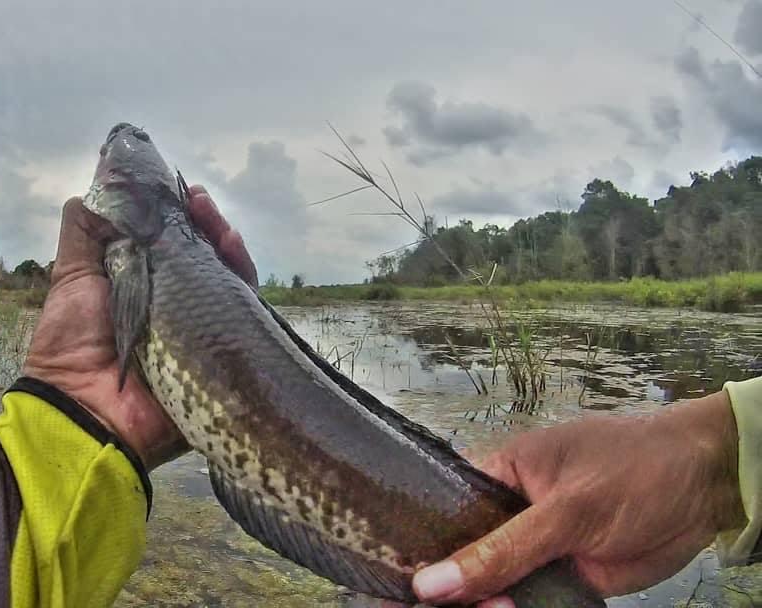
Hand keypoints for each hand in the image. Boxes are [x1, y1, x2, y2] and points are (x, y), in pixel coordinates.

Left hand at [21, 185, 256, 469]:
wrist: (80, 405)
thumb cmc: (70, 342)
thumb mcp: (73, 274)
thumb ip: (84, 231)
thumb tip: (93, 187)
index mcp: (143, 290)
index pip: (174, 247)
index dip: (181, 219)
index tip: (180, 191)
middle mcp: (176, 309)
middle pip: (207, 261)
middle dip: (208, 227)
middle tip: (201, 201)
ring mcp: (201, 333)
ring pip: (230, 284)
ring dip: (228, 247)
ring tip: (219, 224)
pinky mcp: (221, 356)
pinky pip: (243, 317)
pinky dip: (243, 283)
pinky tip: (233, 252)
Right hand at [404, 390, 743, 607]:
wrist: (711, 488)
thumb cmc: (635, 470)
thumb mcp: (566, 509)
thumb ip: (501, 550)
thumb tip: (431, 584)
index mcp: (497, 475)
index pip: (440, 512)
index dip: (414, 547)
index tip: (394, 583)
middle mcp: (508, 511)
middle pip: (461, 555)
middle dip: (447, 586)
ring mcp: (536, 546)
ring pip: (491, 584)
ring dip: (482, 602)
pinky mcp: (564, 576)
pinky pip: (528, 601)